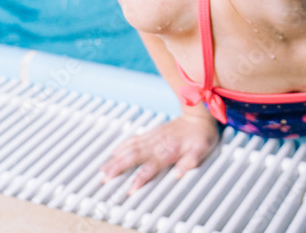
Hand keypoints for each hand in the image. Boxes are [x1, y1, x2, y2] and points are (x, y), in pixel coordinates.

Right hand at [99, 113, 219, 194]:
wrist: (199, 116)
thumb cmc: (201, 135)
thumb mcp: (202, 150)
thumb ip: (190, 161)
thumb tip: (179, 173)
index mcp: (169, 151)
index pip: (151, 167)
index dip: (140, 178)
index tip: (130, 189)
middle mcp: (158, 144)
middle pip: (134, 156)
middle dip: (119, 167)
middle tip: (106, 178)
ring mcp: (153, 137)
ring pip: (130, 148)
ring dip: (116, 158)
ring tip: (103, 169)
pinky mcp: (151, 133)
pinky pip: (133, 139)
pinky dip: (121, 146)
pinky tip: (113, 152)